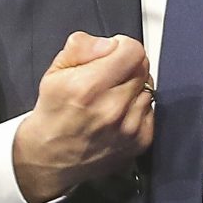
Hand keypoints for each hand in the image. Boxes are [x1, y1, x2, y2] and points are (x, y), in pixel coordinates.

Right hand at [12, 32, 154, 202]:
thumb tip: (109, 44)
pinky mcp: (140, 141)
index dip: (122, 46)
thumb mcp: (54, 72)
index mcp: (89, 87)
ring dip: (133, 87)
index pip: (133, 51)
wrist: (51, 158)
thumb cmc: (53, 115)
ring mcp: (129, 128)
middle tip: (108, 76)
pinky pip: (150, 110)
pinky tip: (118, 114)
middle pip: (143, 67)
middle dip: (127, 65)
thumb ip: (82, 47)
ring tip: (111, 97)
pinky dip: (137, 108)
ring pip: (148, 87)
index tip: (112, 53)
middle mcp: (112, 109)